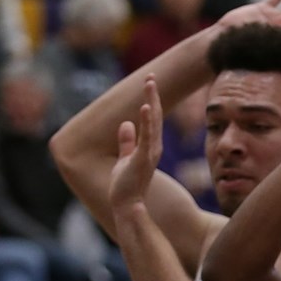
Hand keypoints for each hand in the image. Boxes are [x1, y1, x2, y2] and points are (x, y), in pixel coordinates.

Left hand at [111, 75, 165, 211]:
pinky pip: (146, 137)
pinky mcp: (142, 160)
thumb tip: (126, 124)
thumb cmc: (125, 185)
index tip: (149, 82)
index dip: (151, 100)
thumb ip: (127, 142)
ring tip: (150, 84)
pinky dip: (147, 122)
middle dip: (153, 95)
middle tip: (151, 75)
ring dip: (152, 102)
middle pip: (155, 116)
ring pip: (153, 123)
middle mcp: (154, 148)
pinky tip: (146, 107)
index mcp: (150, 146)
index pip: (152, 119)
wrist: (126, 205)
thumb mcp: (124, 158)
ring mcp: (150, 153)